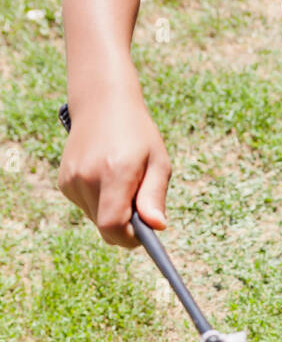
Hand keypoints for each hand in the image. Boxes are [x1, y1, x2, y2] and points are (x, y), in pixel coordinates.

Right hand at [57, 93, 170, 247]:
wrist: (101, 102)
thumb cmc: (137, 134)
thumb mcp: (158, 162)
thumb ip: (155, 196)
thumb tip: (156, 226)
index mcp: (114, 172)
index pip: (112, 227)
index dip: (129, 239)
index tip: (143, 234)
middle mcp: (87, 177)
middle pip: (106, 228)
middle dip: (125, 225)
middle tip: (138, 200)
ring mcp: (71, 179)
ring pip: (97, 220)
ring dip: (112, 213)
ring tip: (121, 182)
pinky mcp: (64, 181)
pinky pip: (87, 208)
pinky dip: (100, 202)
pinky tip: (105, 178)